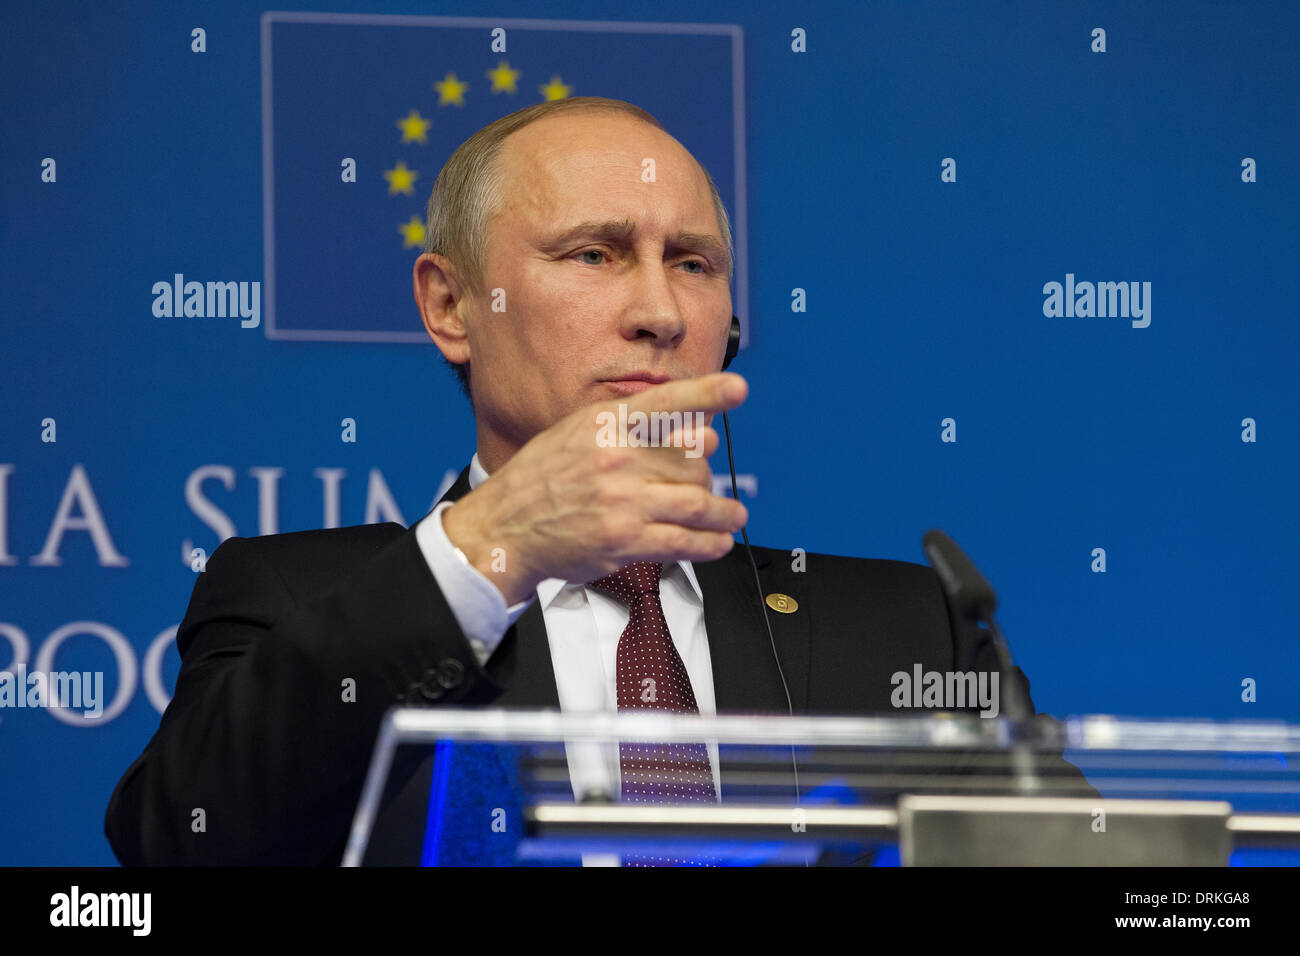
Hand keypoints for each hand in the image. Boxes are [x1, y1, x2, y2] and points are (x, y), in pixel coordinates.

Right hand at [441, 372, 749, 604]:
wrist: (505, 528)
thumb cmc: (540, 480)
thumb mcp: (575, 433)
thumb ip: (626, 426)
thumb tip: (684, 425)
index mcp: (604, 424)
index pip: (665, 402)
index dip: (707, 393)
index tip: (738, 389)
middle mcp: (616, 458)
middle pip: (691, 459)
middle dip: (708, 474)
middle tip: (709, 483)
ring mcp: (622, 500)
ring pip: (696, 502)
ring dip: (723, 512)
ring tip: (732, 516)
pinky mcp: (624, 540)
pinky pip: (682, 541)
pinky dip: (708, 543)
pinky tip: (717, 542)